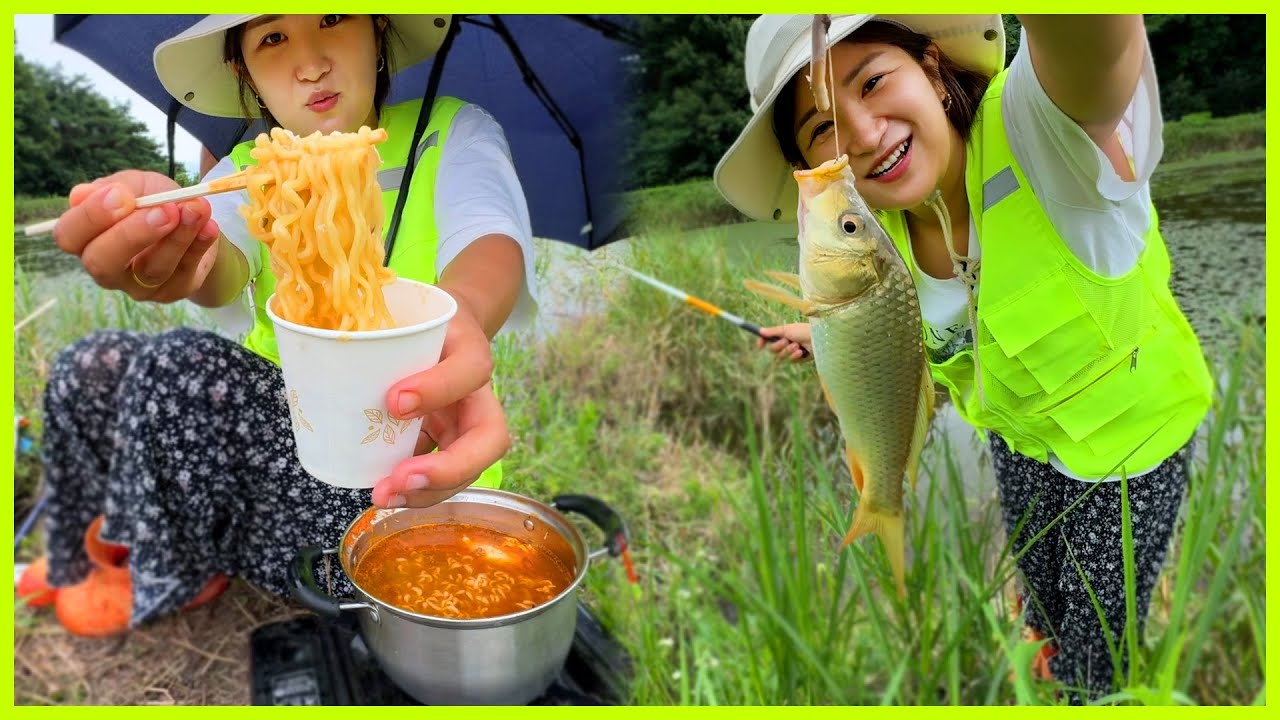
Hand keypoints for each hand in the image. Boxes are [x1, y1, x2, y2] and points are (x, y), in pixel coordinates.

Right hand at [53, 171, 220, 302]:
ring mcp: (140, 286)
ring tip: (195, 209)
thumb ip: (118, 187)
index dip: (90, 217)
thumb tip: (82, 194)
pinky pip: (186, 271)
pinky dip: (200, 246)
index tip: (120, 195)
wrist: (195, 223)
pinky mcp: (174, 291)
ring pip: (152, 269)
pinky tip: (209, 227)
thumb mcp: (138, 185)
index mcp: (87, 239)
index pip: (69, 236)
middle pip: (102, 263)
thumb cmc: (155, 203)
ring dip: (176, 237)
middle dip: (132, 234)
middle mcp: (107, 268)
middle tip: (164, 210)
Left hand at [371, 305, 510, 507]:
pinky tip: (386, 493)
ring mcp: (464, 425)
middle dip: (449, 469)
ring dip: (430, 490)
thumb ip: (380, 339)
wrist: (430, 332)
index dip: (440, 388)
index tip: (395, 401)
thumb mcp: (403, 319)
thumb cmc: (414, 324)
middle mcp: (477, 396)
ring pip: (469, 468)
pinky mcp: (443, 444)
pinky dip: (414, 489)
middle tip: (401, 481)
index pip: (472, 370)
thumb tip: (334, 373)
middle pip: (489, 441)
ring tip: (385, 496)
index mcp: (471, 354)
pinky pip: (438, 473)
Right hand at [756, 322, 812, 362]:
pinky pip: (790, 360)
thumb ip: (772, 331)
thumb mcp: (786, 330)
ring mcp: (791, 351)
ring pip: (781, 356)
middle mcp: (785, 342)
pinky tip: (801, 352)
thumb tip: (760, 331)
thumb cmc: (802, 331)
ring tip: (797, 346)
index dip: (762, 342)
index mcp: (782, 334)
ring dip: (788, 351)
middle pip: (773, 350)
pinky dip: (795, 356)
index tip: (759, 346)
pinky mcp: (798, 358)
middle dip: (779, 346)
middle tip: (787, 341)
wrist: (818, 339)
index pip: (768, 339)